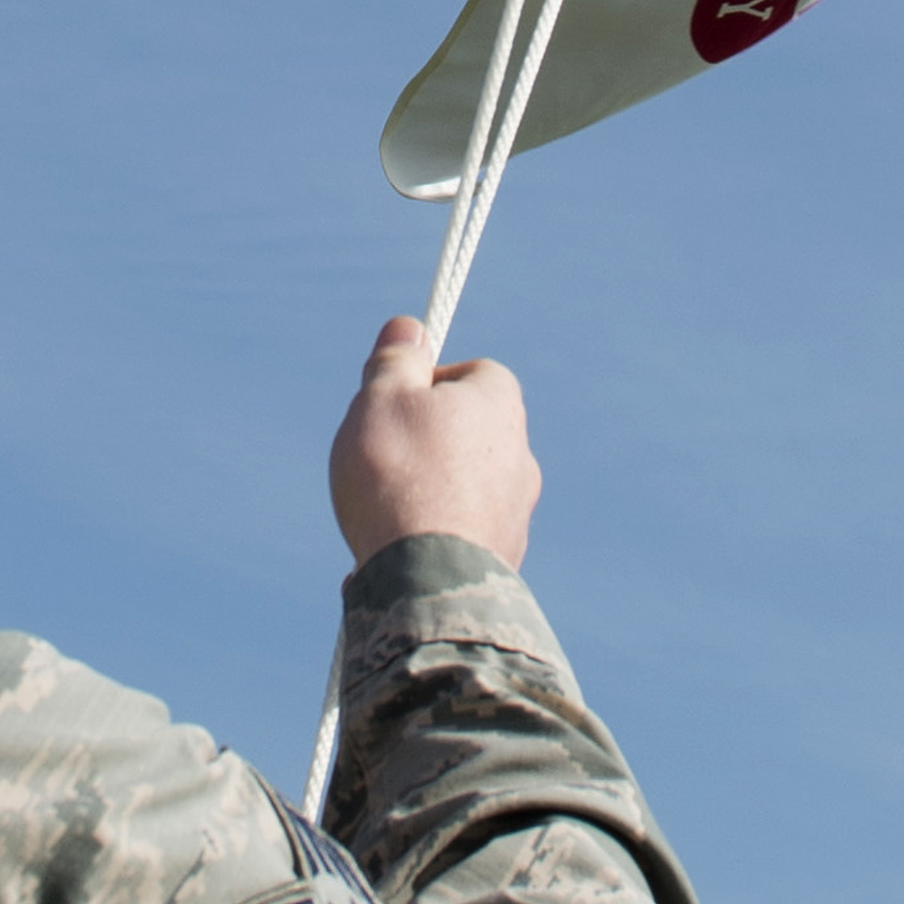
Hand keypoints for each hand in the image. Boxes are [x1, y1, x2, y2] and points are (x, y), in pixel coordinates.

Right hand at [327, 316, 537, 570]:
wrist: (427, 578)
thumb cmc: (399, 475)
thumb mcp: (383, 397)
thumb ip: (397, 359)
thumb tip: (411, 326)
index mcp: (498, 402)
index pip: (473, 370)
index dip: (428, 382)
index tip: (391, 404)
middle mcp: (520, 451)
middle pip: (469, 428)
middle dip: (429, 438)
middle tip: (383, 455)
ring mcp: (518, 507)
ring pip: (470, 481)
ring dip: (436, 486)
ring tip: (389, 508)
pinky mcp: (506, 553)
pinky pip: (467, 528)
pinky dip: (440, 530)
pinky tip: (405, 546)